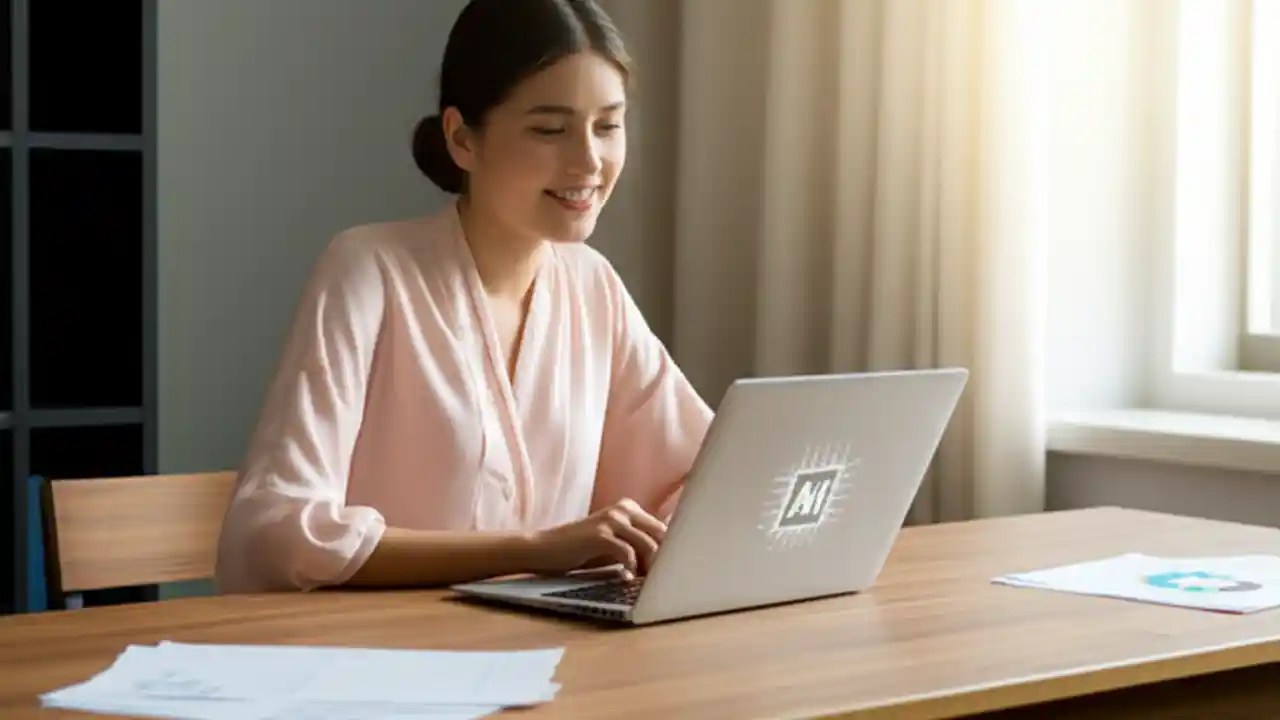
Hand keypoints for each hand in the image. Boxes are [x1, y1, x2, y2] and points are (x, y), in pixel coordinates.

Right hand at [527, 499, 665, 578]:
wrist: (545, 549)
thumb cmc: (582, 550)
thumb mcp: (614, 545)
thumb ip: (638, 546)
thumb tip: (667, 562)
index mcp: (630, 508)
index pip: (664, 529)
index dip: (673, 550)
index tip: (674, 570)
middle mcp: (624, 509)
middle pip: (662, 534)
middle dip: (666, 558)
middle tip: (664, 580)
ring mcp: (612, 519)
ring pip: (648, 544)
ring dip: (651, 567)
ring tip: (646, 582)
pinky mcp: (600, 534)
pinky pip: (627, 553)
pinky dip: (631, 568)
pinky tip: (626, 578)